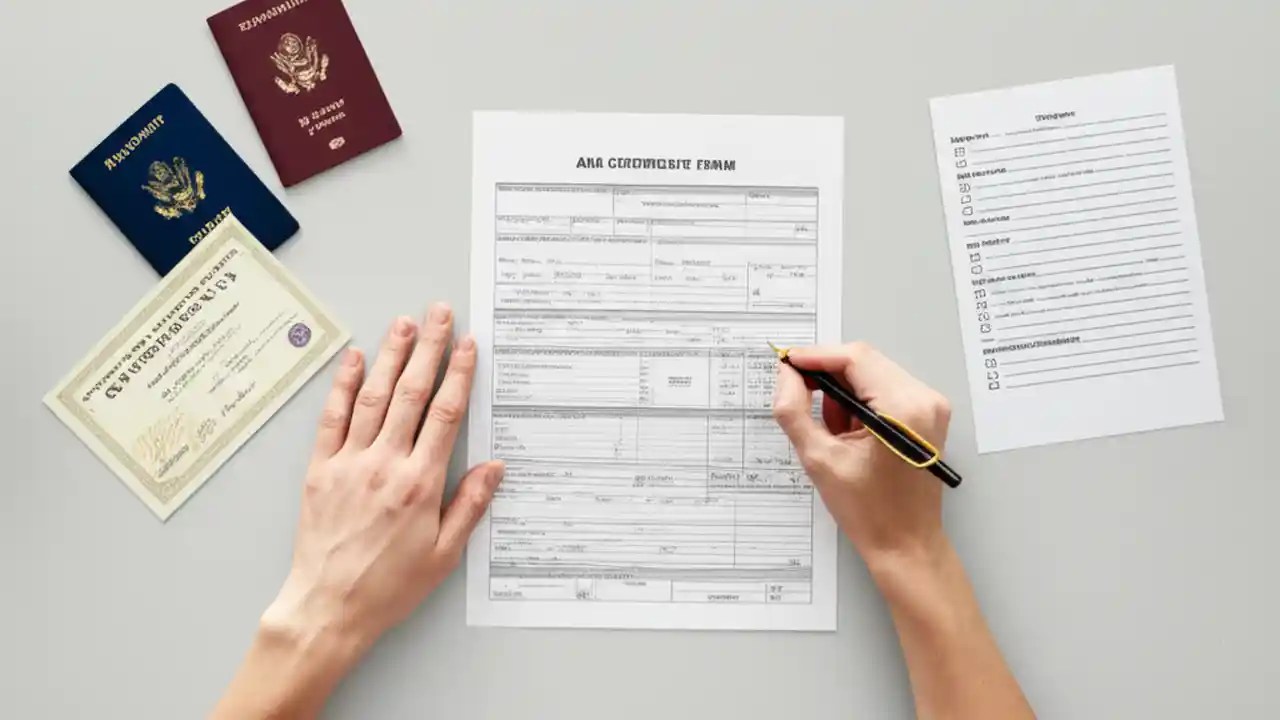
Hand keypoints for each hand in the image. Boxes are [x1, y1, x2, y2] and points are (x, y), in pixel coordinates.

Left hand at [264, 303, 503, 651]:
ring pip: (373, 396)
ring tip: (404, 324)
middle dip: (429, 348)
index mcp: (419, 483)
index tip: (468, 346)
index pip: (445, 415)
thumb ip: (469, 505)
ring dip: (391, 355)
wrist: (327, 608)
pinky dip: (343, 385)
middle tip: (439, 314)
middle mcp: (384, 465)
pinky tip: (354, 359)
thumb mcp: (444, 555)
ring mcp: (349, 463)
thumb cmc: (387, 587)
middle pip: (411, 393)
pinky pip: (333, 418)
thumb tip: (494, 468)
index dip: (459, 374)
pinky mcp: (320, 470)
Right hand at [771, 342, 950, 568]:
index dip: (815, 357)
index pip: (854, 358)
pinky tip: (850, 434)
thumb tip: (785, 376)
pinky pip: (884, 390)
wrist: (905, 544)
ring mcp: (929, 406)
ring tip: (833, 432)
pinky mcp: (926, 415)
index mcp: (903, 408)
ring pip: (872, 375)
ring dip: (844, 394)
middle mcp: (924, 400)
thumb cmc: (871, 512)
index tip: (788, 363)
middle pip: (864, 362)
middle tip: (798, 394)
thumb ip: (794, 410)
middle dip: (827, 377)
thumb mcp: (819, 459)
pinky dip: (860, 403)